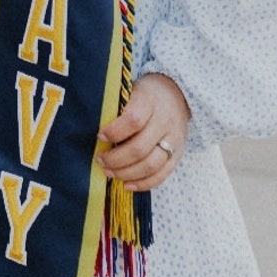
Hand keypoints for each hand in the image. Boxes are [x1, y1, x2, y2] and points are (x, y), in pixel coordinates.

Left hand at [96, 73, 189, 189]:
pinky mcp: (178, 154)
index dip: (114, 132)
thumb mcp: (132, 91)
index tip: (99, 136)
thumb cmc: (145, 95)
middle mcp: (165, 121)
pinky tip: (127, 184)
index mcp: (150, 101)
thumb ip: (118, 110)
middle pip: (140, 148)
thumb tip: (97, 135)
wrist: (177, 94)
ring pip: (150, 165)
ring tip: (109, 172)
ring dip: (126, 173)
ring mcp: (174, 140)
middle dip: (115, 159)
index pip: (133, 120)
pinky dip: (143, 184)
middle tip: (100, 160)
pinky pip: (161, 175)